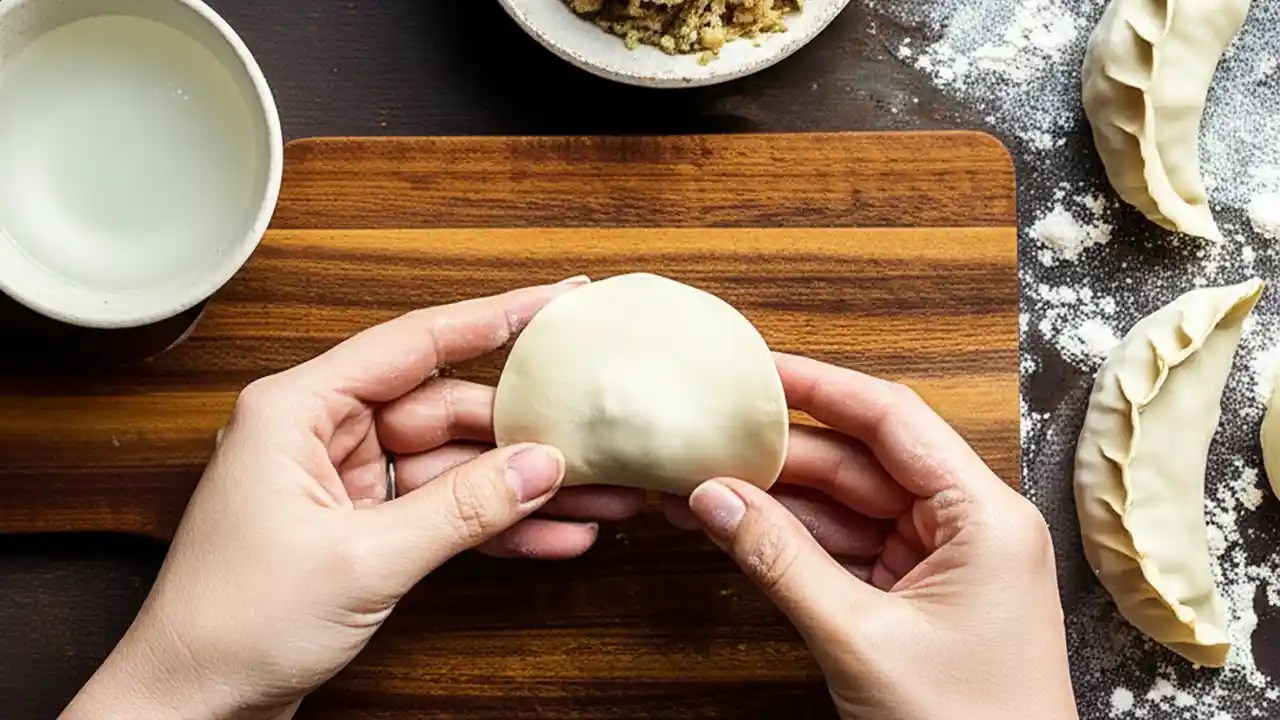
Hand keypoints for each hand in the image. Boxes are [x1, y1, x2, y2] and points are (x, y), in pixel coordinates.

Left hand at [62, 278, 643, 719]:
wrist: (190, 707)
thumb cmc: (232, 623)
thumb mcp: (362, 558)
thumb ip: (461, 509)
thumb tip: (539, 465)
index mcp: (300, 409)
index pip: (415, 343)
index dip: (494, 318)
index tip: (555, 301)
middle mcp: (323, 435)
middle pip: (446, 412)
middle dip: (524, 433)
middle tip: (595, 438)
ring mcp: (345, 484)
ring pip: (454, 468)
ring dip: (521, 487)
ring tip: (599, 495)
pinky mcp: (362, 530)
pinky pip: (443, 513)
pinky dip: (492, 526)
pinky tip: (554, 535)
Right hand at [666, 354, 1076, 719]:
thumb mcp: (860, 641)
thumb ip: (781, 561)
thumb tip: (713, 496)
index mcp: (987, 518)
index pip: (893, 420)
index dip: (820, 388)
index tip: (757, 370)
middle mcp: (973, 526)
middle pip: (865, 461)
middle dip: (785, 455)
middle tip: (709, 439)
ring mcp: (946, 563)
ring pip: (852, 507)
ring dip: (782, 501)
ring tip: (707, 486)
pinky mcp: (920, 597)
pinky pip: (851, 549)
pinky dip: (798, 542)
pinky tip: (743, 528)